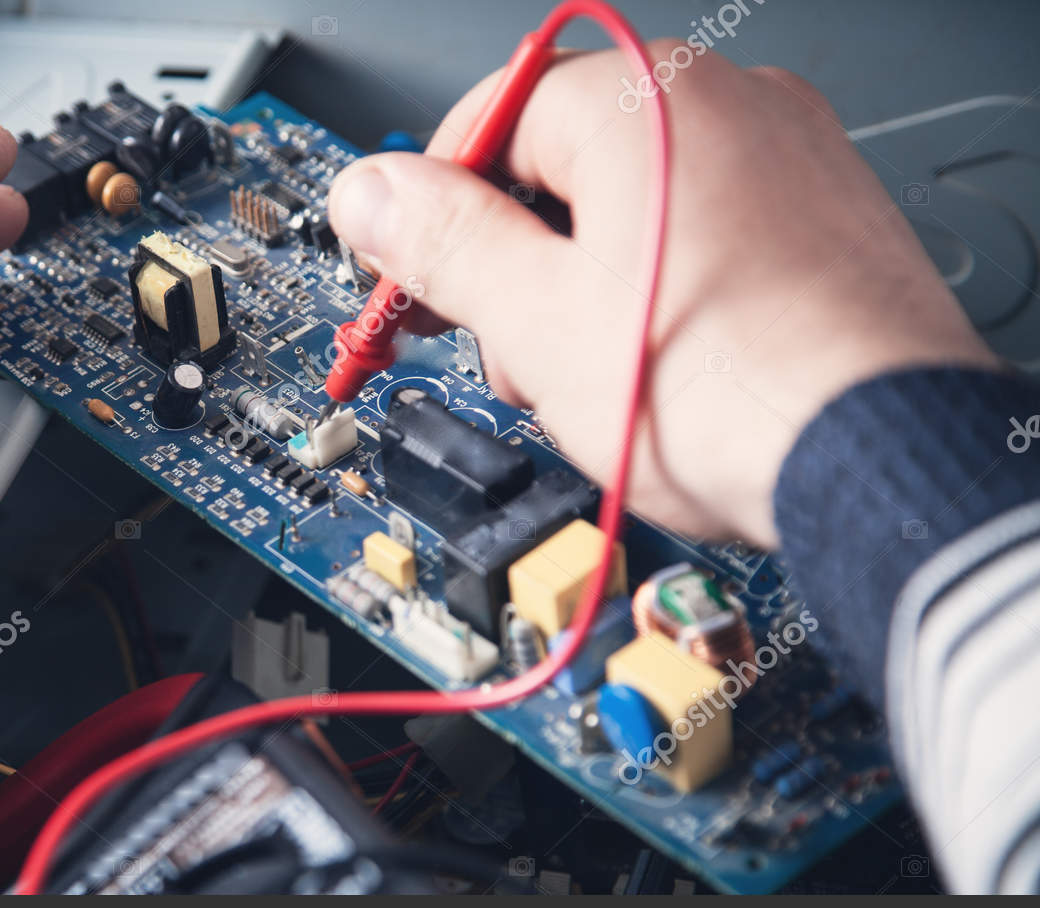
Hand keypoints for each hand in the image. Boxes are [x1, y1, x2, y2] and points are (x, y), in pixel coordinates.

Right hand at [328, 45, 996, 546]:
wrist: (881, 462)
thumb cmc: (730, 390)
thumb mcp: (534, 321)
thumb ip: (440, 243)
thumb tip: (372, 199)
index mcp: (646, 100)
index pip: (490, 117)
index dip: (431, 202)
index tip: (404, 264)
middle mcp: (732, 104)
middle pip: (561, 167)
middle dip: (513, 261)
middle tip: (502, 344)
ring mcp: (790, 161)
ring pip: (632, 209)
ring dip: (579, 289)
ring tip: (588, 381)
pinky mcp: (825, 225)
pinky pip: (703, 238)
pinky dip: (657, 295)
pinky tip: (654, 373)